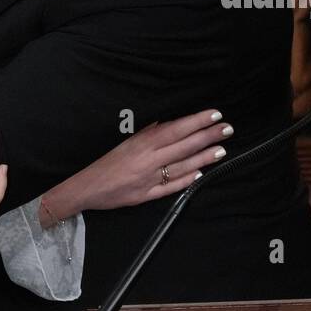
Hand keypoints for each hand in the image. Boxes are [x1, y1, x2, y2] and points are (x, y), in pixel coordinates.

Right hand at [40, 109, 230, 224]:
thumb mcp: (123, 141)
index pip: (175, 129)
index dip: (196, 122)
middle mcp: (147, 161)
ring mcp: (148, 179)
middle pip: (183, 146)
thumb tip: (167, 121)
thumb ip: (145, 133)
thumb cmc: (102, 162)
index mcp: (141, 144)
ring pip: (182, 166)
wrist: (83, 188)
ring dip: (204, 158)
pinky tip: (200, 174)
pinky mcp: (145, 195)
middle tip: (227, 128)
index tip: (215, 114)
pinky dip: (186, 180)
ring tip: (222, 150)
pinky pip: (170, 188)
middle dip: (208, 136)